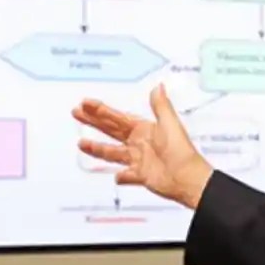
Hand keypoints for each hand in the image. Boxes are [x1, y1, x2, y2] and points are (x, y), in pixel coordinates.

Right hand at [73, 84, 212, 208]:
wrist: (188, 178)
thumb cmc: (181, 151)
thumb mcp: (170, 124)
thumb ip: (161, 106)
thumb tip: (158, 86)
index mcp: (145, 129)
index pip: (118, 117)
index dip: (102, 110)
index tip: (86, 103)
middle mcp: (140, 144)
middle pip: (111, 131)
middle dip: (94, 122)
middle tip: (77, 113)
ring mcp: (139, 160)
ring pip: (113, 153)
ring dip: (97, 148)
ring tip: (81, 143)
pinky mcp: (141, 177)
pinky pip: (127, 177)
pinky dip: (122, 177)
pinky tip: (116, 176)